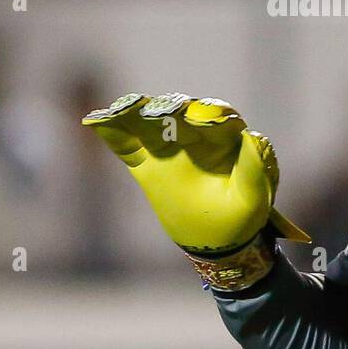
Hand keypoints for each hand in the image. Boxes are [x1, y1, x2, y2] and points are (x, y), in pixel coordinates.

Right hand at [82, 92, 308, 257]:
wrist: (217, 240)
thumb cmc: (240, 216)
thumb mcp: (253, 198)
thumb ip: (254, 168)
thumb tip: (254, 136)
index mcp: (226, 140)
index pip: (218, 119)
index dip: (210, 115)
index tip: (200, 118)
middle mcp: (196, 135)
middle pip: (180, 113)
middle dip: (169, 109)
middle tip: (158, 111)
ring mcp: (169, 146)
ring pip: (151, 122)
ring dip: (137, 112)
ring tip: (123, 108)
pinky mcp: (146, 161)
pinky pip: (127, 143)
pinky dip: (111, 132)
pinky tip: (93, 120)